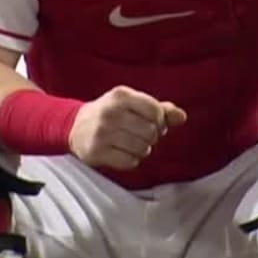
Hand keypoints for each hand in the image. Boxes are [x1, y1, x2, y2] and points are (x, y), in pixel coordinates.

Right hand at [69, 86, 186, 170]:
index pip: (156, 112)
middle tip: (141, 135)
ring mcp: (102, 133)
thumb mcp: (133, 104)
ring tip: (132, 144)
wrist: (75, 127)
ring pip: (142, 148)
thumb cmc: (112, 114)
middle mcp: (111, 113)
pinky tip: (122, 153)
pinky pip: (130, 162)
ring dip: (142, 150)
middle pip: (151, 132)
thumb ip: (160, 109)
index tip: (152, 122)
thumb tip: (182, 117)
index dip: (160, 121)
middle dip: (151, 136)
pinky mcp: (96, 152)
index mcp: (121, 95)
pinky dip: (131, 160)